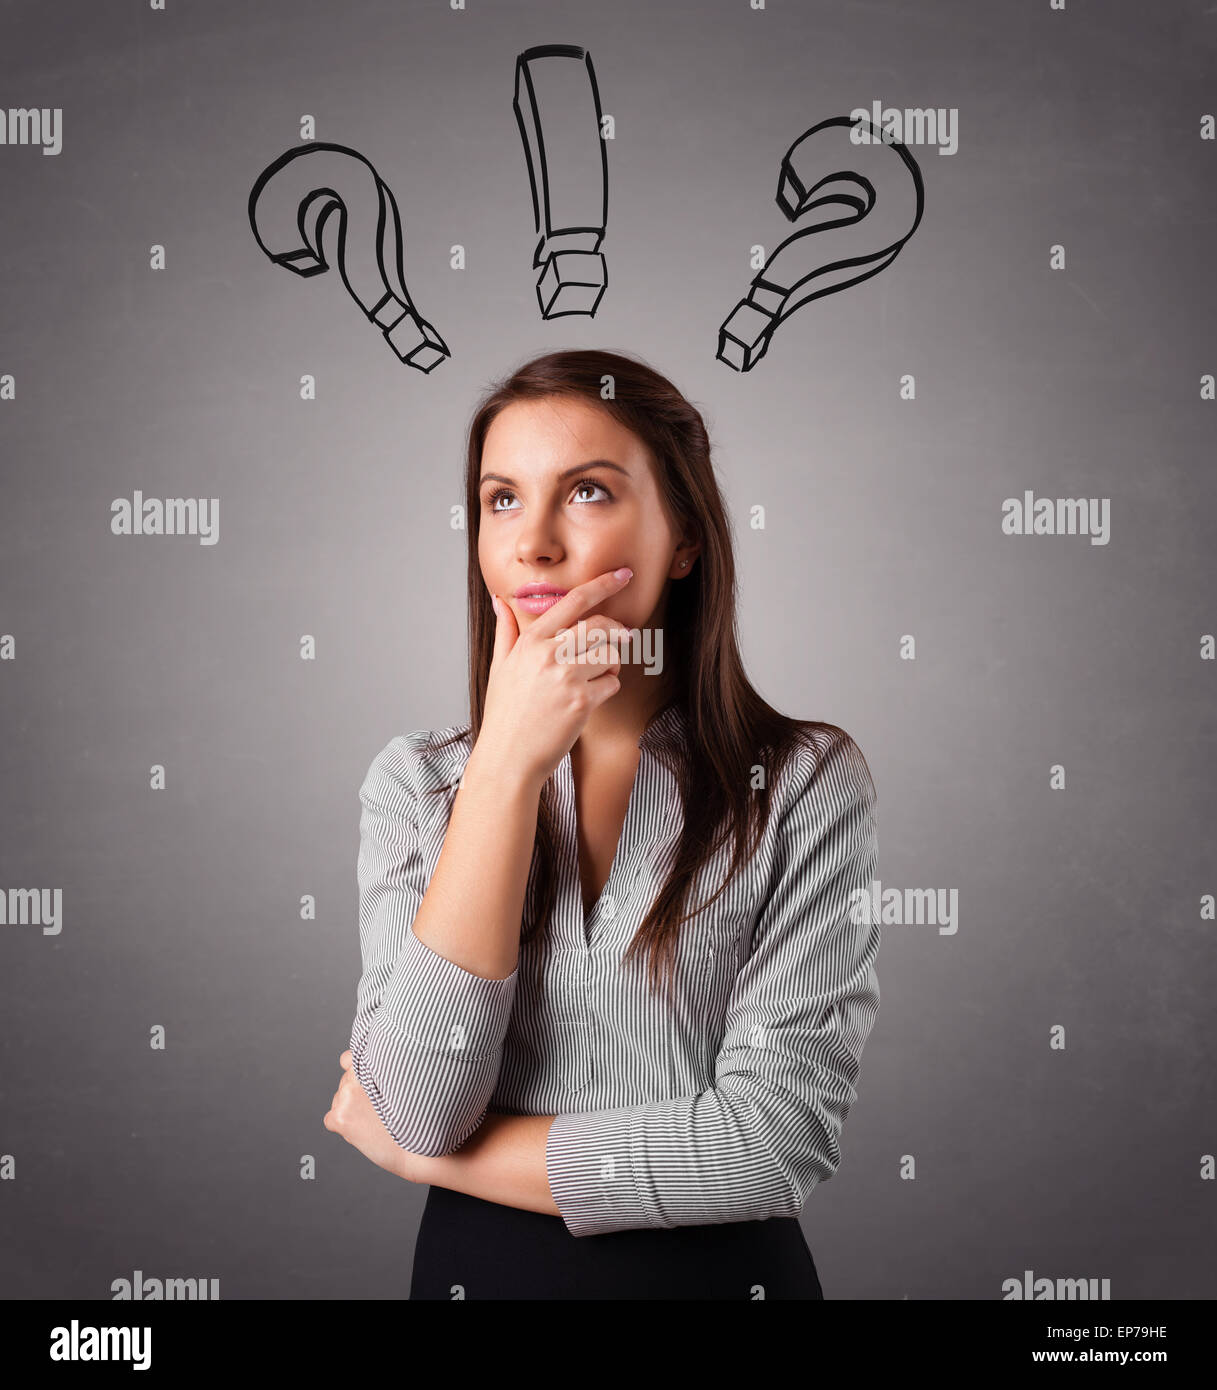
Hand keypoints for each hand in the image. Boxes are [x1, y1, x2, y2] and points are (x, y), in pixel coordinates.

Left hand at [323, 1050, 426, 1182]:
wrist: (421, 1146)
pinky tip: (364, 1130)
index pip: (349, 1059)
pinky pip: (331, 1120)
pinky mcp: (339, 1117)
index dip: (360, 1071)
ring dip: (352, 1109)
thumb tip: (344, 1060)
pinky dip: (343, 1126)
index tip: (371, 1081)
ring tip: (377, 1120)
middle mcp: (356, 1075)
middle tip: (380, 1108)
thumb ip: (373, 1067)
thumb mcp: (400, 1078)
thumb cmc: (416, 1112)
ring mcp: (346, 1096)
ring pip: (339, 1100)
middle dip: (358, 1094)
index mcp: (371, 1062)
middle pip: (345, 1082)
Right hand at [478, 567, 634, 788]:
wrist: (508, 757)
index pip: (574, 601)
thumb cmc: (505, 714)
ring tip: (596, 678)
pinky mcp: (582, 702)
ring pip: (611, 655)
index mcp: (531, 640)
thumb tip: (500, 601)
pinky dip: (608, 690)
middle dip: (618, 630)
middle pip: (601, 625)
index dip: (603, 584)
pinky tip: (589, 700)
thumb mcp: (500, 666)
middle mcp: (549, 654)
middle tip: (624, 637)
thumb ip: (507, 631)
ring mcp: (567, 677)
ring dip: (612, 665)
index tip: (623, 575)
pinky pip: (612, 684)